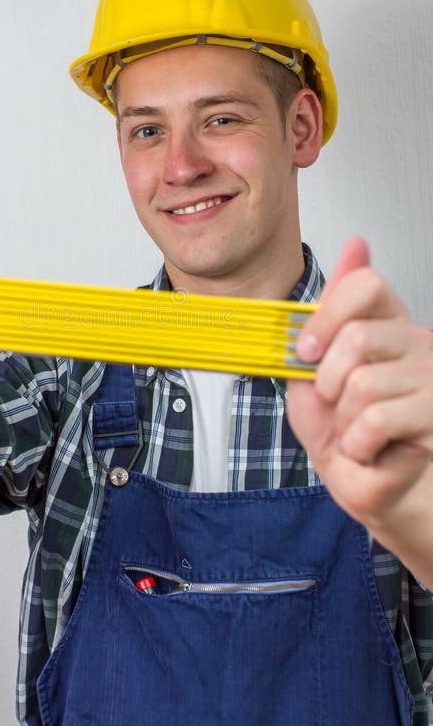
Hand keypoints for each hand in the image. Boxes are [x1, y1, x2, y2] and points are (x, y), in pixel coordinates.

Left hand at [286, 238, 432, 553]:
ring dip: (341, 418)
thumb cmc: (335, 426)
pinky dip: (356, 442)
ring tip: (352, 429)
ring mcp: (430, 378)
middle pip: (357, 336)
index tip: (306, 350)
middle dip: (326, 380)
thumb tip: (358, 245)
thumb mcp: (312, 369)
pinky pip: (376, 420)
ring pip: (362, 384)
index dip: (327, 316)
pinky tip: (366, 447)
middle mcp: (416, 341)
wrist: (359, 480)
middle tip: (333, 403)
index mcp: (384, 322)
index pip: (366, 285)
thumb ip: (326, 317)